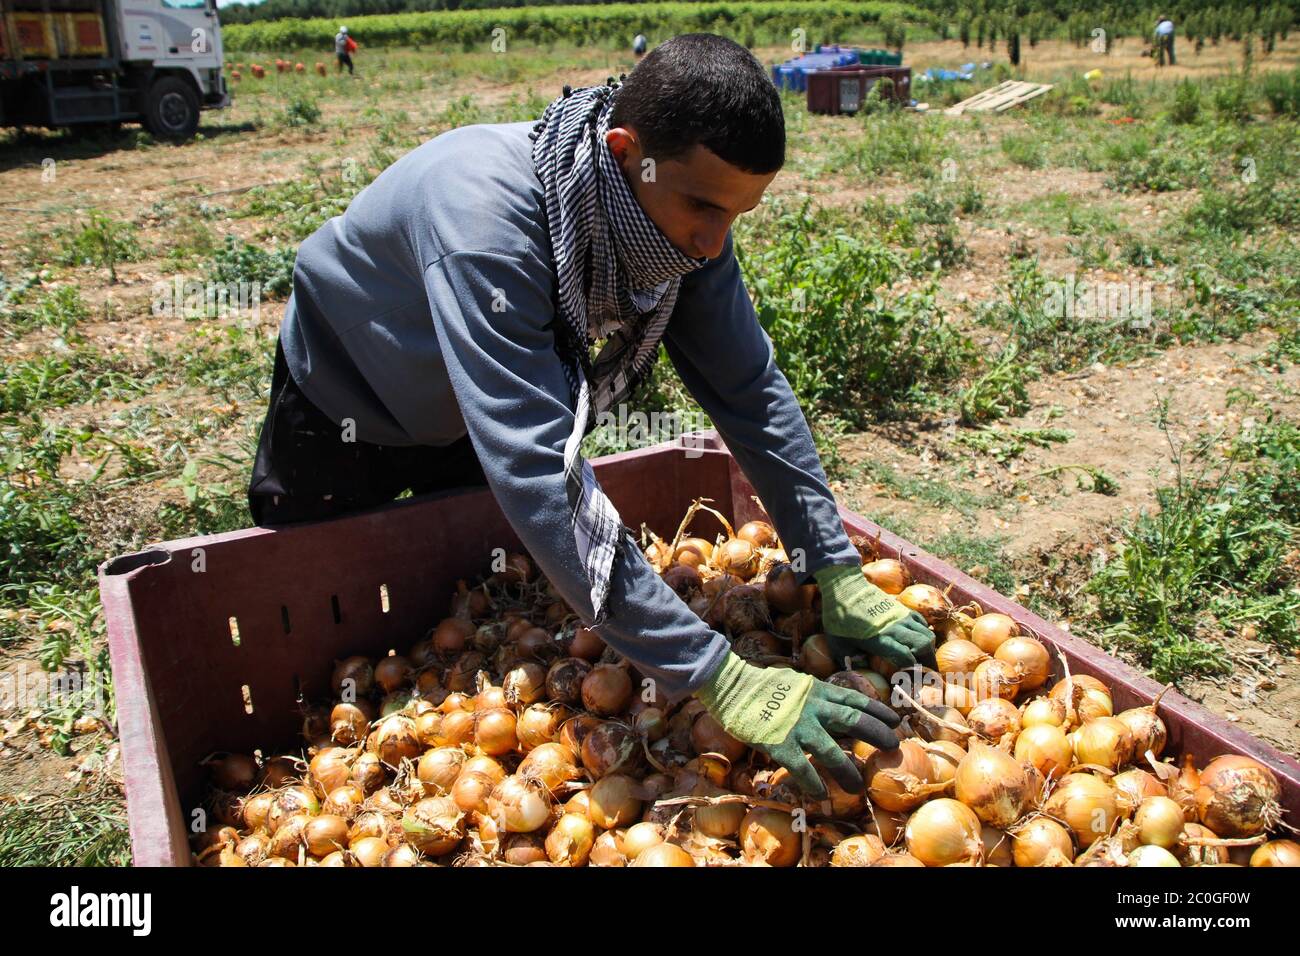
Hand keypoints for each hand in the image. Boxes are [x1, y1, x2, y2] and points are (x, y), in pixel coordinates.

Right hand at [696, 651, 900, 799]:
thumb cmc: (762, 686)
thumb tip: (837, 708)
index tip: (896, 722)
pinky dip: (813, 782)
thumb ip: (817, 697)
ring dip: (848, 771)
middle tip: (893, 748)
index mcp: (818, 691)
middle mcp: (814, 707)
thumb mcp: (797, 684)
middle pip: (855, 721)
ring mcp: (798, 726)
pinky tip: (821, 794)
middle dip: (877, 735)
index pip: (856, 700)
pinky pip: (802, 768)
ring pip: (832, 752)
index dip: (879, 712)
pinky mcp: (779, 743)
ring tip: (857, 787)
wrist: (731, 685)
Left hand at [815, 564, 936, 668]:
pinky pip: (921, 622)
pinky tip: (918, 640)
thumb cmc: (839, 619)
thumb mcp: (839, 646)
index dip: (913, 673)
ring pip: (926, 634)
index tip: (912, 683)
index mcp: (879, 640)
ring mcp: (901, 617)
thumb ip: (851, 663)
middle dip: (928, 663)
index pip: (907, 658)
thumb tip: (860, 677)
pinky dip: (924, 633)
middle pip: (923, 646)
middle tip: (925, 674)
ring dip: (929, 649)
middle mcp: (894, 628)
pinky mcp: (902, 609)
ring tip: (924, 660)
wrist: (845, 588)